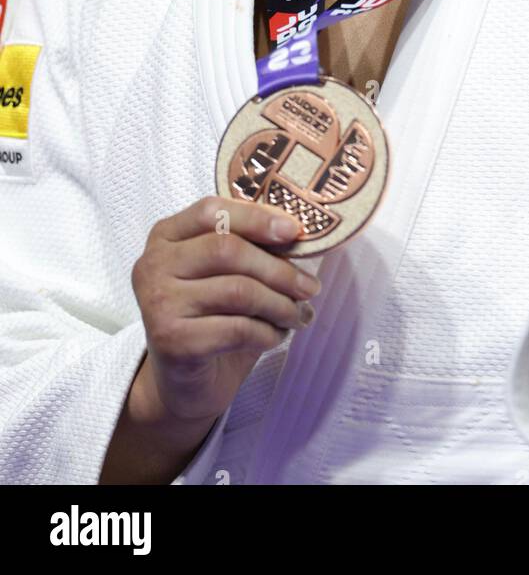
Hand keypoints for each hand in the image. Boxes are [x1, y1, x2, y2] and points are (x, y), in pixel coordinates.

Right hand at [130, 196, 319, 424]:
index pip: (211, 211)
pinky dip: (268, 332)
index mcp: (165, 235)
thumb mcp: (227, 274)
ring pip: (238, 290)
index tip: (294, 231)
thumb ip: (250, 245)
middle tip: (310, 287)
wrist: (184, 383)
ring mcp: (158, 302)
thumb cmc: (212, 318)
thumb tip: (296, 231)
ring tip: (299, 315)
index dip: (256, 217)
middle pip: (228, 250)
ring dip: (280, 304)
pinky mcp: (171, 340)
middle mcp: (153, 264)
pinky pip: (237, 328)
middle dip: (278, 269)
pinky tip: (276, 336)